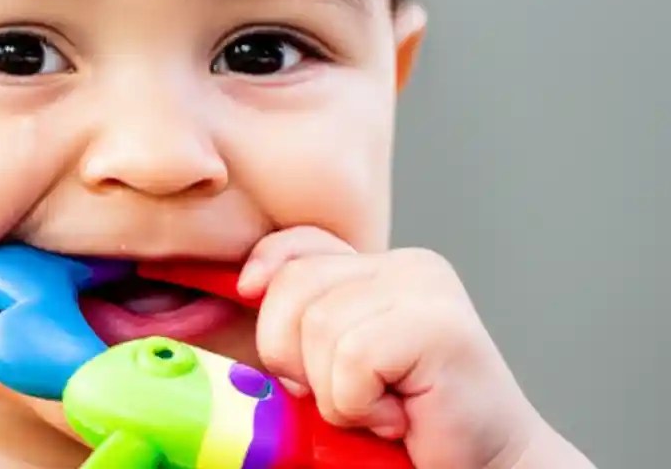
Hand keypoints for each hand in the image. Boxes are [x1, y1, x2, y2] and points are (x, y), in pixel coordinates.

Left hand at [238, 227, 592, 468]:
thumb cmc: (408, 425)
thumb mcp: (336, 363)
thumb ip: (299, 322)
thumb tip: (231, 295)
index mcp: (384, 268)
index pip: (301, 244)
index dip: (265, 272)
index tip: (247, 296)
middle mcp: (409, 266)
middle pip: (294, 285)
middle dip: (292, 354)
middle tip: (343, 394)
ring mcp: (428, 291)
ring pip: (318, 327)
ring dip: (334, 392)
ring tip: (381, 408)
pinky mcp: (439, 326)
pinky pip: (351, 359)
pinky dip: (358, 404)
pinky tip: (398, 417)